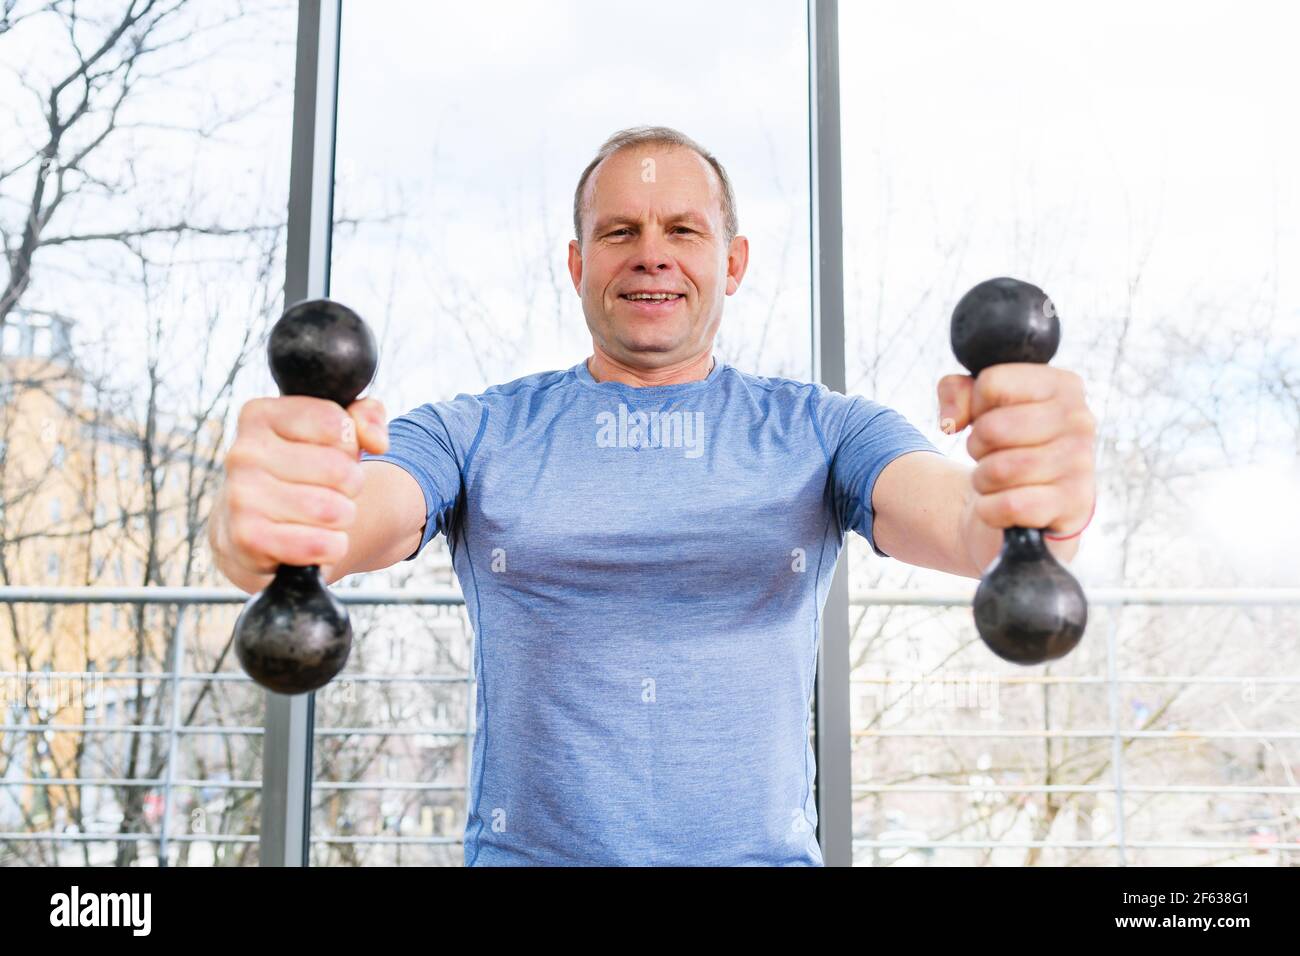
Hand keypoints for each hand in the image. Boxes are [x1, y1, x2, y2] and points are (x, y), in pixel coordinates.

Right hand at [210, 395, 388, 590]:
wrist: (253, 531)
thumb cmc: (301, 473)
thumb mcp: (334, 433)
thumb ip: (366, 416)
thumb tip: (376, 441)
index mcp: (260, 415)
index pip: (335, 423)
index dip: (350, 445)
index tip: (334, 453)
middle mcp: (243, 453)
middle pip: (340, 470)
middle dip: (351, 486)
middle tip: (332, 491)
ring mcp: (241, 496)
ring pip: (334, 511)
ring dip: (342, 518)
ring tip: (322, 516)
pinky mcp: (248, 538)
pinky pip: (322, 544)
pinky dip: (332, 547)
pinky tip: (314, 541)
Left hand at [937, 364, 1095, 536]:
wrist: (1031, 505)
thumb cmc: (1005, 444)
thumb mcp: (977, 406)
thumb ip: (954, 392)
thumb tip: (952, 421)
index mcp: (1062, 385)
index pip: (990, 384)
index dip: (974, 407)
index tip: (988, 418)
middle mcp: (1079, 420)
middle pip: (992, 429)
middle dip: (976, 446)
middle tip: (990, 454)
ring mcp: (1080, 463)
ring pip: (999, 470)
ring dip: (982, 480)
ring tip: (996, 479)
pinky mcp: (1073, 505)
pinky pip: (1010, 506)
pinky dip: (991, 510)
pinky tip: (1002, 505)